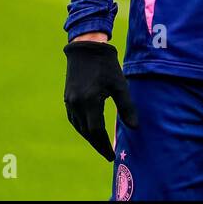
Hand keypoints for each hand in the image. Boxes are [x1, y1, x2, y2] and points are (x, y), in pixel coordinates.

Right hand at [63, 39, 138, 160]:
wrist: (86, 48)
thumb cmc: (107, 66)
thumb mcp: (120, 85)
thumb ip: (127, 107)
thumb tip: (135, 128)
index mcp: (90, 102)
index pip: (97, 132)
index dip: (105, 145)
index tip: (113, 155)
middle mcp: (77, 104)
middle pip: (87, 132)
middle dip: (98, 145)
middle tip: (108, 154)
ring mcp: (70, 101)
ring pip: (78, 127)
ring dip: (90, 138)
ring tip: (101, 145)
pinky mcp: (67, 98)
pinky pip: (73, 119)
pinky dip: (82, 127)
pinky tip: (89, 130)